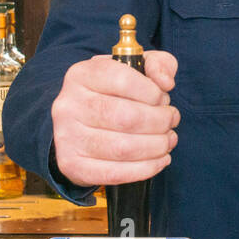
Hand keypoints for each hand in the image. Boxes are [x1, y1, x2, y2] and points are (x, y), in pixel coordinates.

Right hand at [51, 52, 179, 186]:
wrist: (81, 125)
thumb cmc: (115, 94)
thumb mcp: (137, 68)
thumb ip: (158, 64)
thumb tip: (165, 82)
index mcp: (82, 75)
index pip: (122, 80)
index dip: (152, 92)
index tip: (163, 99)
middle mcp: (68, 105)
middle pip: (126, 117)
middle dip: (160, 121)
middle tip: (171, 121)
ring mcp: (67, 137)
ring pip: (123, 148)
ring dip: (157, 146)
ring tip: (168, 140)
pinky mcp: (72, 165)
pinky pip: (115, 173)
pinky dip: (146, 169)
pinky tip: (160, 160)